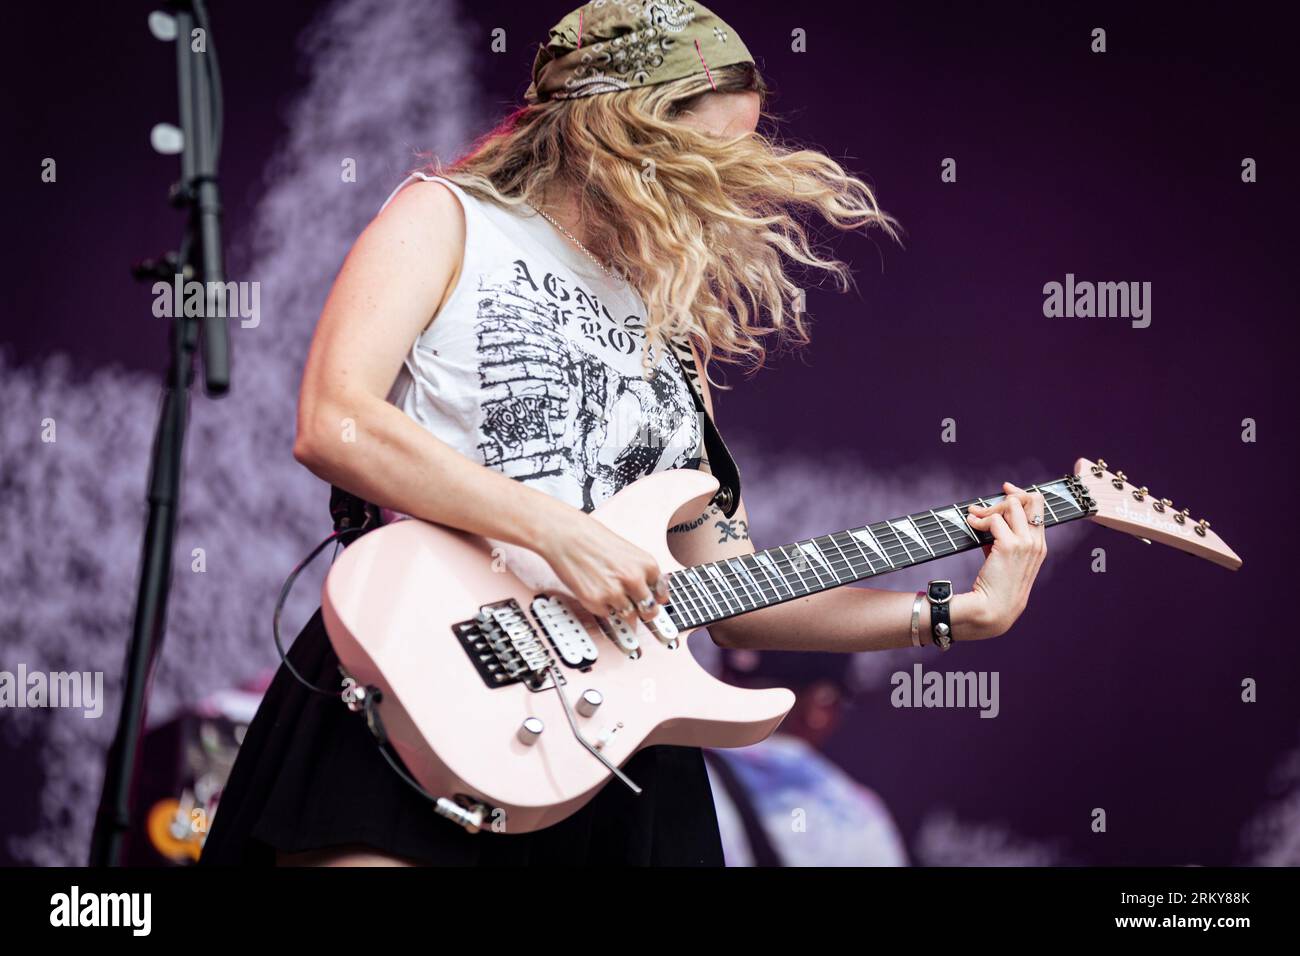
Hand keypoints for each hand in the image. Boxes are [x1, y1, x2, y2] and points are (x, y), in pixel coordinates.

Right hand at [537, 510, 669, 624]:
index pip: (662, 593)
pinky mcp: (596, 602)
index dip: (655, 598)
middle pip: (649, 610)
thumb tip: (648, 591)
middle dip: (643, 611)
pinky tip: (595, 589)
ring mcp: (615, 592)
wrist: (565, 535)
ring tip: (609, 591)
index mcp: (646, 564)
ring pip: (629, 615)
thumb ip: (640, 571)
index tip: (653, 602)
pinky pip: (607, 614)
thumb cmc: (592, 538)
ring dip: (621, 608)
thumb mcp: (628, 551)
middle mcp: (634, 580)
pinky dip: (602, 607)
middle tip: (635, 607)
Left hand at [955, 482, 1047, 639]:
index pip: (1039, 507)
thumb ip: (1001, 540)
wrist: (993, 610)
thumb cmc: (996, 588)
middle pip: (1029, 500)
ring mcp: (1026, 544)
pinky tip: (971, 524)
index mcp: (1039, 546)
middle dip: (1005, 498)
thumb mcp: (1005, 560)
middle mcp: (1036, 543)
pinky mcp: (1009, 546)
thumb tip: (985, 521)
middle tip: (983, 508)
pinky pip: (994, 520)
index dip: (1022, 494)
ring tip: (974, 517)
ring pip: (1011, 505)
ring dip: (989, 508)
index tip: (1005, 489)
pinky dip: (980, 519)